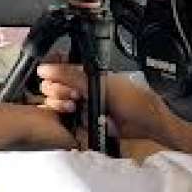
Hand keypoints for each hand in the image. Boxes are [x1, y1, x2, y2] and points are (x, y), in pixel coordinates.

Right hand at [35, 63, 174, 145]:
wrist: (146, 123)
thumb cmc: (132, 99)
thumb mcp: (100, 84)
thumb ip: (72, 76)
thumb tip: (45, 69)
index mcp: (86, 74)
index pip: (57, 69)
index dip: (51, 74)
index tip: (52, 78)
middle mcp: (81, 88)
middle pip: (52, 86)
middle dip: (56, 90)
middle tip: (70, 94)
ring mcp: (82, 104)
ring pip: (57, 103)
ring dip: (60, 104)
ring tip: (73, 105)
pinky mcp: (84, 121)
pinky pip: (66, 119)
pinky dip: (66, 118)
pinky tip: (73, 115)